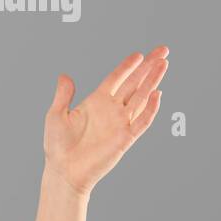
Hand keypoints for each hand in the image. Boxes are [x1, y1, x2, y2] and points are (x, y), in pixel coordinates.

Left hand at [43, 45, 169, 197]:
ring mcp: (120, 123)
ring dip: (152, 81)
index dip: (127, 66)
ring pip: (141, 97)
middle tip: (163, 50)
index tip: (139, 54)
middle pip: (134, 84)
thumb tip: (64, 76)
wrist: (63, 171)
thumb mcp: (56, 115)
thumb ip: (63, 95)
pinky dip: (150, 109)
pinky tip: (156, 95)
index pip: (116, 79)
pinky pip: (141, 121)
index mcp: (96, 102)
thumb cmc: (58, 146)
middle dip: (148, 67)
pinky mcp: (125, 138)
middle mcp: (111, 110)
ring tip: (163, 64)